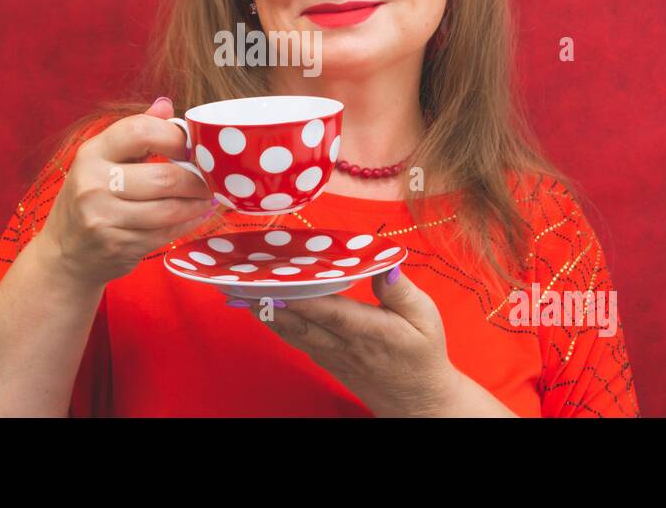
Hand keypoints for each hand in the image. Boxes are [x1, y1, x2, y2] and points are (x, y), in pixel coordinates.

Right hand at [38, 97, 216, 286]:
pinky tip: (197, 215)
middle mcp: (93, 184)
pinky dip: (188, 223)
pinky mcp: (118, 247)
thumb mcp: (101, 160)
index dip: (174, 136)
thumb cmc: (89, 198)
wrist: (63, 254)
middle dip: (197, 178)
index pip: (139, 131)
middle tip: (211, 177)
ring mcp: (104, 219)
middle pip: (164, 177)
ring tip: (209, 196)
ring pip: (169, 209)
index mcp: (91, 153)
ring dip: (198, 203)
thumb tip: (166, 105)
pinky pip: (166, 233)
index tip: (192, 145)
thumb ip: (134, 132)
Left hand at [242, 266, 463, 416]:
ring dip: (265, 311)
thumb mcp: (426, 318)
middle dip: (269, 300)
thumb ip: (401, 292)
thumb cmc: (423, 354)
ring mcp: (332, 355)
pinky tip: (260, 308)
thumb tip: (385, 264)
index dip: (302, 297)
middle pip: (300, 321)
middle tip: (242, 279)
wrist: (418, 401)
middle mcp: (345, 345)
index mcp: (370, 331)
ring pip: (292, 332)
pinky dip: (275, 323)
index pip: (330, 312)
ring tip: (239, 290)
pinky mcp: (326, 360)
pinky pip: (296, 340)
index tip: (276, 281)